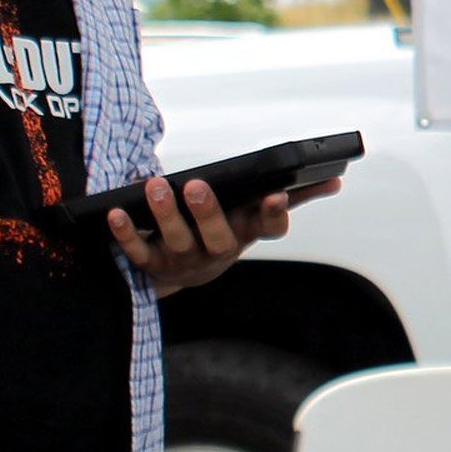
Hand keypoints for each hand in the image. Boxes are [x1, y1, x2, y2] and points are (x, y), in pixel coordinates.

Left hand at [109, 175, 339, 298]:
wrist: (182, 272)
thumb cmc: (223, 230)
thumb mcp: (256, 215)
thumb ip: (293, 197)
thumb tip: (335, 179)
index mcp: (248, 234)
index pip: (270, 229)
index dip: (274, 214)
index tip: (276, 193)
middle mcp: (219, 252)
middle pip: (218, 238)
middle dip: (208, 213)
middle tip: (197, 185)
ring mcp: (185, 262)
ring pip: (177, 242)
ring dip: (166, 215)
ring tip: (156, 185)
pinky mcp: (152, 266)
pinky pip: (138, 252)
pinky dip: (126, 235)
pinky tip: (115, 213)